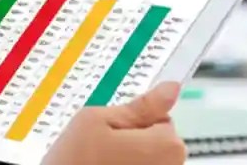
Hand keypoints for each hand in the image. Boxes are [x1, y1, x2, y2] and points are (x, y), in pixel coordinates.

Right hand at [44, 82, 186, 164]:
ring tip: (98, 164)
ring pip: (146, 160)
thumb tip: (172, 88)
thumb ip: (140, 106)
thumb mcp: (97, 121)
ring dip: (128, 160)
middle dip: (133, 142)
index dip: (134, 123)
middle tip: (101, 150)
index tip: (111, 133)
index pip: (162, 119)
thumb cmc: (74, 162)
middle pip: (158, 143)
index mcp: (168, 145)